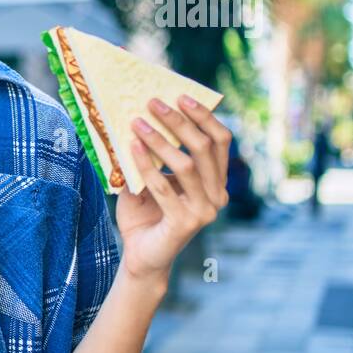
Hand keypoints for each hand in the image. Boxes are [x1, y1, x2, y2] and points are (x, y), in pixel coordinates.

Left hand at [115, 95, 231, 285]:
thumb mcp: (151, 180)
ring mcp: (204, 210)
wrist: (141, 257)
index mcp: (216, 182)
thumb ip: (154, 156)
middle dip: (180, 122)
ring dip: (160, 139)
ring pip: (186, 164)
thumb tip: (141, 118)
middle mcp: (217, 195)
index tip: (181, 96)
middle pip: (204, 147)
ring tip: (137, 122)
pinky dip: (147, 165)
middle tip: (153, 103)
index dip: (203, 117)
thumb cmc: (146, 215)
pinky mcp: (185, 223)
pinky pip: (164, 187)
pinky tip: (132, 148)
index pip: (219, 141)